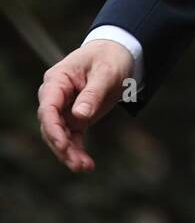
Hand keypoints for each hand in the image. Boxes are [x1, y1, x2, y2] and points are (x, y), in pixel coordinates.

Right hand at [37, 41, 135, 172]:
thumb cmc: (109, 59)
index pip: (48, 107)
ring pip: (60, 135)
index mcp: (57, 80)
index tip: (62, 145)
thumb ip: (92, 94)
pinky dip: (77, 150)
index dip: (53, 128)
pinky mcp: (75, 117)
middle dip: (61, 146)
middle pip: (50, 125)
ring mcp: (64, 107)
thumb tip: (79, 116)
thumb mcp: (105, 73)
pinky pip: (72, 137)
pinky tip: (87, 164)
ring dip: (69, 153)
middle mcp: (56, 95)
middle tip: (77, 163)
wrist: (118, 54)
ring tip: (84, 167)